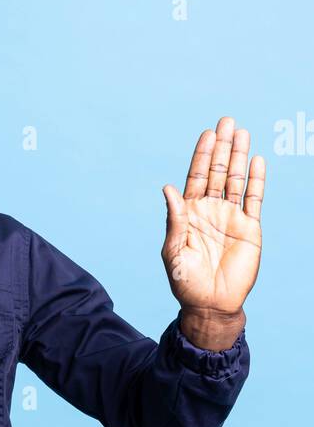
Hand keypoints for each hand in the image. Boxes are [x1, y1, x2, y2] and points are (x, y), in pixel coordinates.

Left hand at [162, 116, 264, 349]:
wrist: (211, 305)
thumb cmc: (186, 282)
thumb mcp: (173, 251)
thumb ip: (174, 219)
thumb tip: (168, 188)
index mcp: (190, 213)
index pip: (196, 177)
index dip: (202, 155)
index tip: (207, 133)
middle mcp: (211, 210)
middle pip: (218, 171)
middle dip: (222, 147)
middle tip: (227, 121)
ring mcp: (231, 217)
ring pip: (237, 180)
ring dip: (239, 156)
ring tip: (243, 132)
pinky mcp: (249, 228)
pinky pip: (254, 199)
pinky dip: (256, 180)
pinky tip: (257, 160)